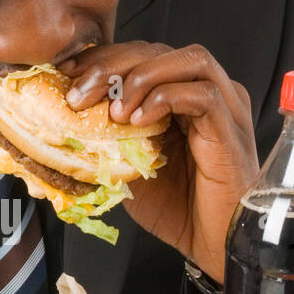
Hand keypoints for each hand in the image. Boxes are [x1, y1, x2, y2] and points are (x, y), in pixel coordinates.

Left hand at [58, 42, 259, 282]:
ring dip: (141, 76)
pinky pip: (202, 93)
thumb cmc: (180, 209)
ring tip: (114, 110)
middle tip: (80, 93)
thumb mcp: (130, 169)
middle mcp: (206, 92)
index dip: (103, 59)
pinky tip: (138, 121)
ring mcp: (225, 105)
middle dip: (113, 65)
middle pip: (160, 49)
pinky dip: (165, 98)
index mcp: (181, 96)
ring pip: (188, 59)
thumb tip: (63, 127)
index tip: (67, 75)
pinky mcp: (231, 125)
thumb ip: (109, 141)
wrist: (217, 244)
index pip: (141, 56)